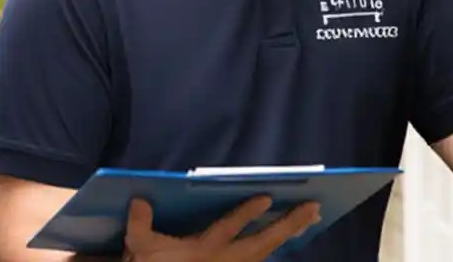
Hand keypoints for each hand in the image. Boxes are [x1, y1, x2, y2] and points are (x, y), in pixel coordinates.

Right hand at [121, 195, 320, 261]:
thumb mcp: (139, 248)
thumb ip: (140, 224)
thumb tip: (139, 200)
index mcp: (203, 250)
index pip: (229, 228)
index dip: (246, 213)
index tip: (266, 197)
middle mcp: (224, 261)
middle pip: (262, 243)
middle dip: (287, 226)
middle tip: (312, 210)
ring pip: (267, 254)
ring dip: (288, 236)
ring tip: (308, 220)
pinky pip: (261, 261)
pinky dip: (276, 248)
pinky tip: (290, 237)